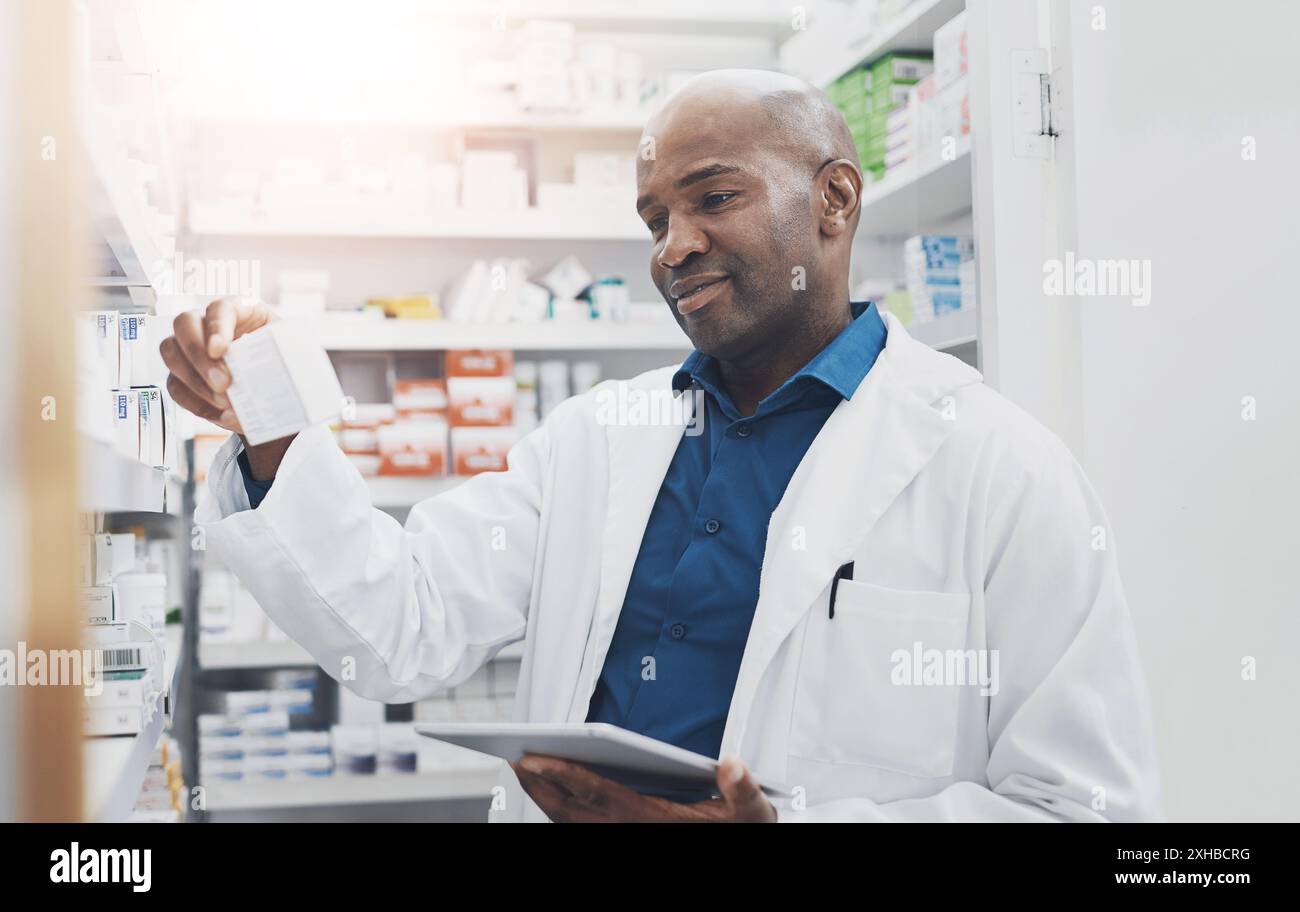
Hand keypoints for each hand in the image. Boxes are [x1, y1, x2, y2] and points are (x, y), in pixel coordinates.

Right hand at [160, 297, 274, 433]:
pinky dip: (194, 401)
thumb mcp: (292, 353)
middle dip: (199, 355)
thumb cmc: (283, 362)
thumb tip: (278, 373)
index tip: (220, 350)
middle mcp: (208, 322)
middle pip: (184, 323)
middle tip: (223, 383)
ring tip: (223, 402)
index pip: (219, 307)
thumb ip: (284, 357)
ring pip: (170, 351)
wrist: (277, 388)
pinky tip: (217, 413)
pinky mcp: (182, 374)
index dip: (216, 327)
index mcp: (240, 310)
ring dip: (193, 379)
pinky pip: (173, 384)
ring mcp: (190, 347)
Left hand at [510, 754, 777, 822]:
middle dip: (540, 784)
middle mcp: (631, 833)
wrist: (743, 848)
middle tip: (514, 755)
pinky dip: (560, 807)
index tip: (534, 757)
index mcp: (653, 821)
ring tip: (524, 767)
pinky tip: (552, 790)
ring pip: (571, 821)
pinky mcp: (624, 837)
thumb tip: (732, 764)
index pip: (597, 795)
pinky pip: (581, 825)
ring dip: (544, 796)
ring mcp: (624, 839)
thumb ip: (743, 789)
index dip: (563, 775)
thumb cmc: (744, 830)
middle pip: (571, 810)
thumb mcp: (753, 813)